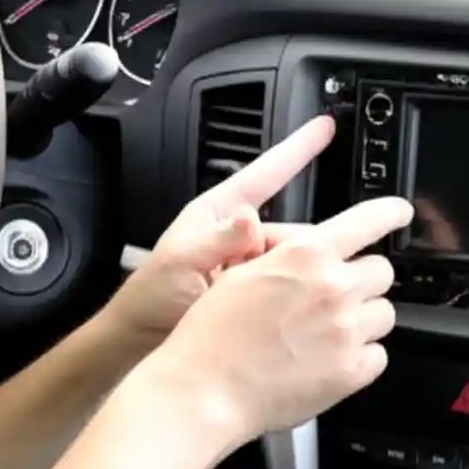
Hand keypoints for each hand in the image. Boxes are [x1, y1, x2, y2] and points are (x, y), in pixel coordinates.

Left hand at [103, 115, 337, 359]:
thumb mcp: (178, 263)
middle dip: (300, 254)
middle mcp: (241, 234)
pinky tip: (282, 309)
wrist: (144, 341)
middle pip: (294, 230)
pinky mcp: (260, 288)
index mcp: (220, 213)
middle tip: (276, 282)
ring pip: (298, 260)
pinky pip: (292, 282)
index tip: (324, 127)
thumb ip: (215, 241)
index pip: (265, 173)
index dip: (298, 149)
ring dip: (294, 279)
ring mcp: (253, 262)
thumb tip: (248, 220)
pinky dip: (294, 294)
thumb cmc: (150, 298)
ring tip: (267, 302)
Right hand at [147, 196, 413, 445]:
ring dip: (363, 318)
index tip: (400, 211)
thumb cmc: (212, 335)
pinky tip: (327, 360)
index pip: (369, 220)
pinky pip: (378, 355)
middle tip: (331, 297)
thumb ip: (288, 255)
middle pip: (381, 271)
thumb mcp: (242, 272)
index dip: (390, 212)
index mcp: (307, 255)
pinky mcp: (352, 370)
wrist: (204, 392)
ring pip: (384, 313)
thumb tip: (312, 245)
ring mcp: (347, 330)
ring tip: (326, 332)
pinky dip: (359, 357)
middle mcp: (335, 288)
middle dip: (361, 280)